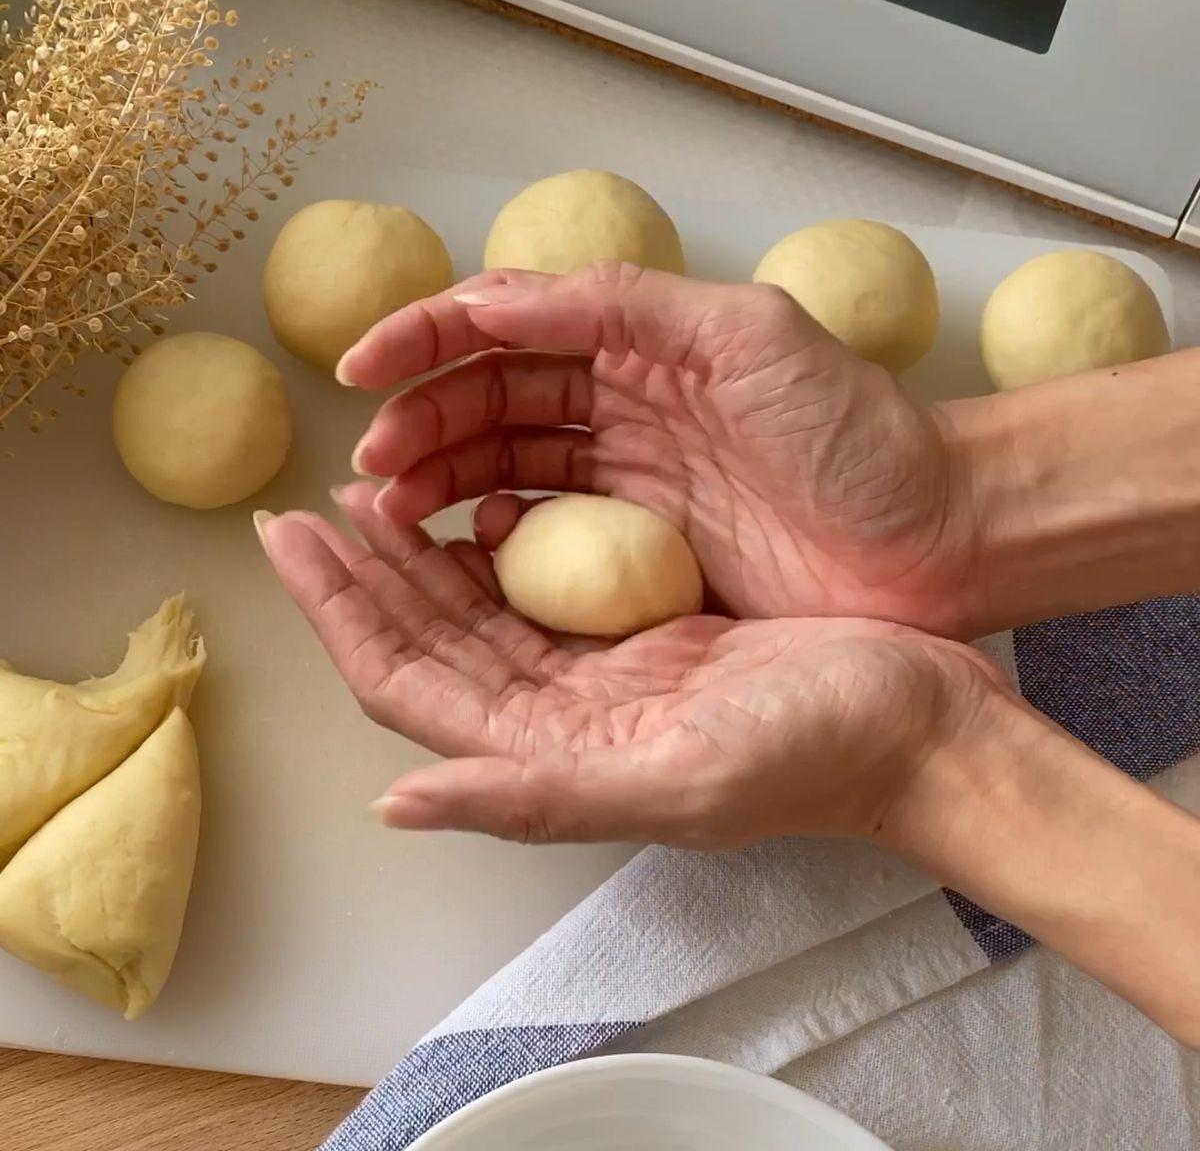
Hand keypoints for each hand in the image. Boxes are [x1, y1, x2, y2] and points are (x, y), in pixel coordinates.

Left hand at [256, 483, 1007, 846]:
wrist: (921, 722)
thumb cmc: (819, 752)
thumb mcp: (679, 780)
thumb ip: (535, 797)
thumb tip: (395, 804)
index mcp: (554, 753)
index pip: (409, 682)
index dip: (341, 614)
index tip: (288, 536)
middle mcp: (563, 716)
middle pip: (429, 641)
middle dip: (359, 575)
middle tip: (307, 504)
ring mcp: (604, 672)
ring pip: (478, 609)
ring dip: (419, 554)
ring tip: (375, 488)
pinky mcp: (647, 635)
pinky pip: (546, 585)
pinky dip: (502, 542)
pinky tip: (485, 499)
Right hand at [338, 263, 982, 635]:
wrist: (938, 543)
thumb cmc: (861, 436)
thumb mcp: (751, 336)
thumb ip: (629, 304)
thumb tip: (499, 292)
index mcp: (644, 342)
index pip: (511, 326)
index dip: (428, 340)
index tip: (359, 369)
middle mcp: (626, 406)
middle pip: (493, 401)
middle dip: (422, 422)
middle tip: (372, 466)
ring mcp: (630, 485)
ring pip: (506, 468)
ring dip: (442, 480)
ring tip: (394, 510)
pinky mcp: (642, 555)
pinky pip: (546, 538)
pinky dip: (496, 536)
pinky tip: (472, 545)